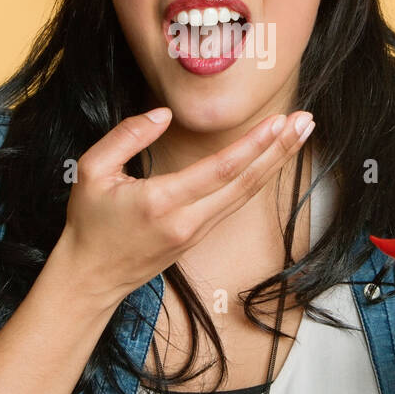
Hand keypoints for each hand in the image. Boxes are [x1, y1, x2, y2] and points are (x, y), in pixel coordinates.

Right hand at [56, 107, 314, 307]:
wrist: (89, 278)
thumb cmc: (88, 223)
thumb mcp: (91, 170)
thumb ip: (126, 136)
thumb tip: (163, 115)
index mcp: (161, 202)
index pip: (220, 171)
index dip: (254, 146)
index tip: (279, 122)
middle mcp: (187, 221)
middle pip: (246, 184)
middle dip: (279, 150)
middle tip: (306, 122)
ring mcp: (196, 233)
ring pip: (246, 195)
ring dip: (275, 163)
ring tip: (298, 135)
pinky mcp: (198, 237)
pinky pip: (234, 204)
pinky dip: (257, 179)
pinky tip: (271, 161)